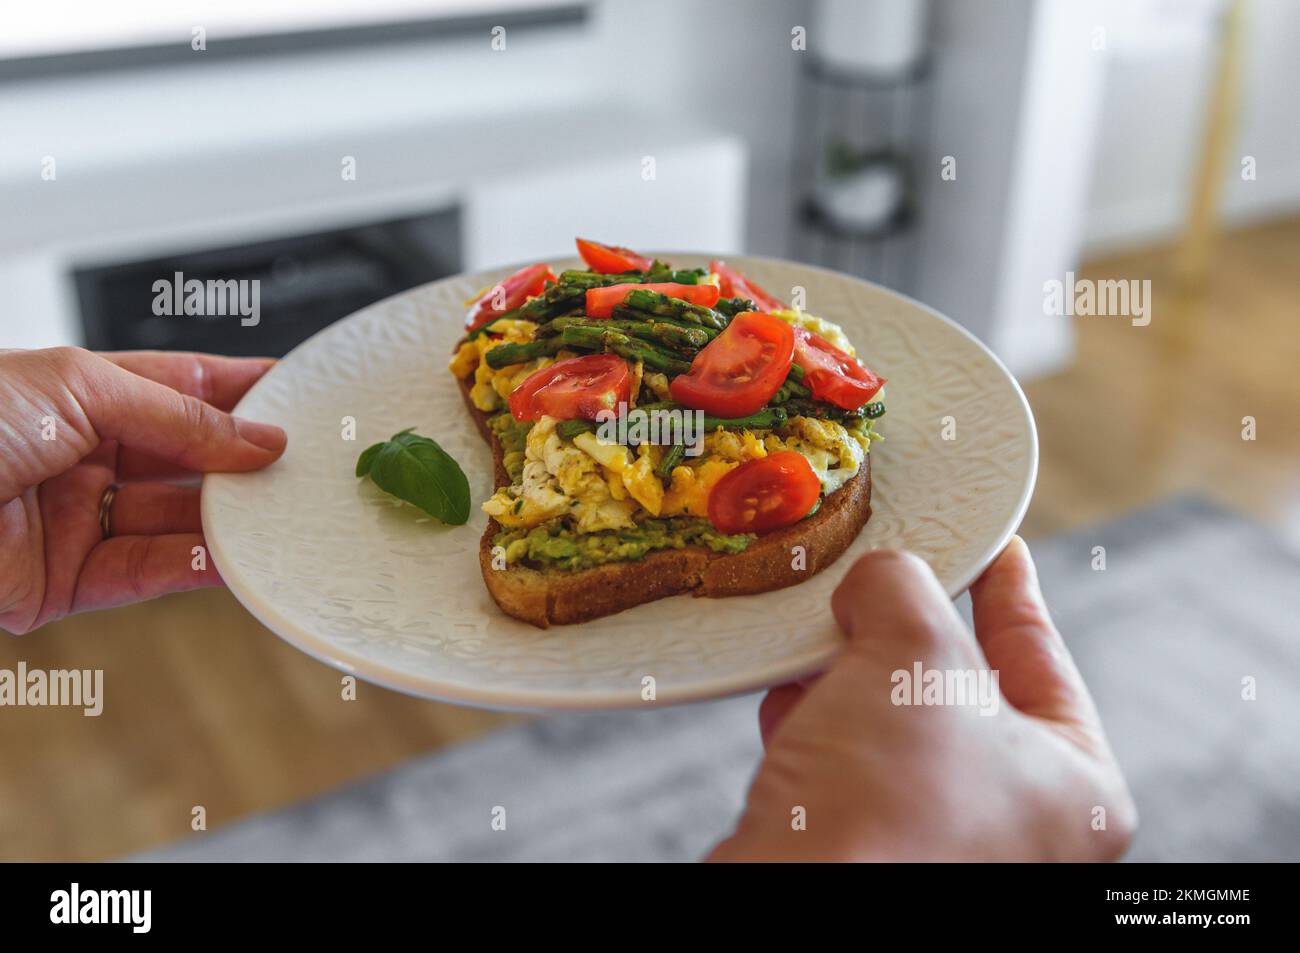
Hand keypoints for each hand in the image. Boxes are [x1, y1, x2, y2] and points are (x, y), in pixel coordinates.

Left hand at [0, 347, 285, 634]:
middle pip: (188, 460)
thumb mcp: (74, 389)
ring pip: (176, 520)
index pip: (182, 388)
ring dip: (233, 518)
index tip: (303, 396)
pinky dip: (198, 567)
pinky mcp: (62, 584)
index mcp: (79, 395)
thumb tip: (257, 438)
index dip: (243, 392)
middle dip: (247, 460)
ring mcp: (74, 521)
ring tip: (286, 512)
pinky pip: (147, 573)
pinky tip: (240, 554)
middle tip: (307, 464)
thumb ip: (175, 416)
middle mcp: (81, 456)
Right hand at [708, 538, 1136, 860]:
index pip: (1043, 656)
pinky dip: (818, 727)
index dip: (1008, 588)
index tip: (992, 546)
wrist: (794, 902)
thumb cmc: (890, 801)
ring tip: (821, 631)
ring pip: (894, 728)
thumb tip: (880, 579)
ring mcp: (941, 848)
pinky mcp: (868, 856)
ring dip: (850, 675)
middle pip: (960, 690)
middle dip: (906, 631)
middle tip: (880, 578)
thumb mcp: (913, 653)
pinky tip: (789, 696)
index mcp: (1074, 789)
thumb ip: (905, 589)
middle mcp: (1017, 828)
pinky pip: (847, 771)